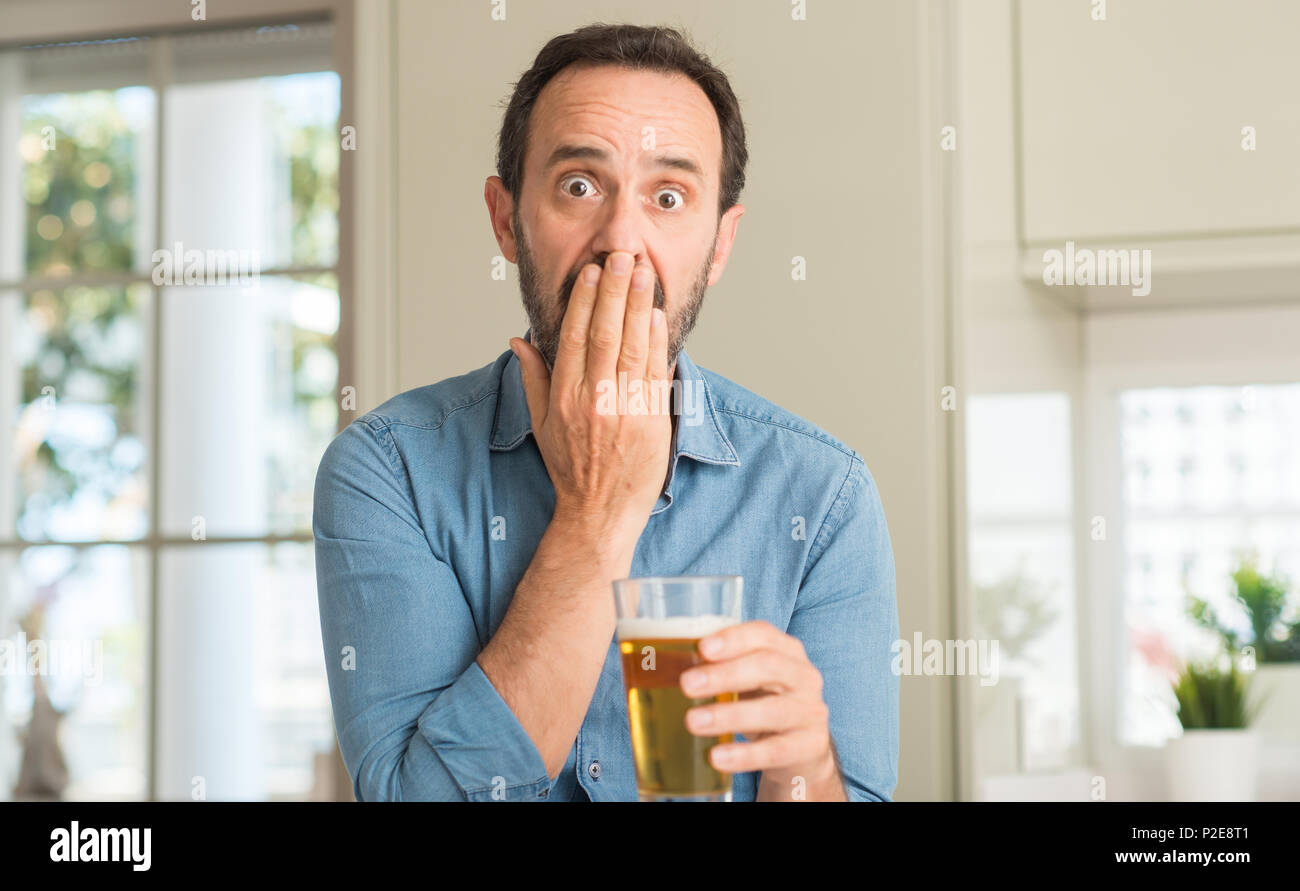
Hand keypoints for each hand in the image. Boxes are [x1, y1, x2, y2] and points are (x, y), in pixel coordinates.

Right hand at [510, 251, 671, 544]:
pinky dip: (656, 342)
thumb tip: (518, 340)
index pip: (574, 337)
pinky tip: (657, 315)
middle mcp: (592, 401)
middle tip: (622, 258)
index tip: (591, 272)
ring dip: (638, 307)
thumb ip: (533, 378)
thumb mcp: (542, 424)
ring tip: (643, 274)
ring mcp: (623, 411)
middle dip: (614, 292)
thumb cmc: (572, 468)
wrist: (600, 512)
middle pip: (604, 334)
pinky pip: (654, 372)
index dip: (583, 301)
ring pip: (631, 347)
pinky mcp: (650, 422)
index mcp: (564, 398)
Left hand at [679, 620, 843, 798]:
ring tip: (692, 722)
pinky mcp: (808, 747)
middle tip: (687, 684)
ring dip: (729, 715)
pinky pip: (776, 751)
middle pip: (769, 667)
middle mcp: (804, 676)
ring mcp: (810, 712)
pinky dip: (744, 755)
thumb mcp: (747, 679)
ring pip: (773, 710)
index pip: (764, 634)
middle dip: (726, 674)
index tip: (703, 648)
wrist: (802, 746)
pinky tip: (716, 757)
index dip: (734, 638)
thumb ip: (718, 666)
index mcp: (787, 651)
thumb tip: (656, 662)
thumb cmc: (763, 701)